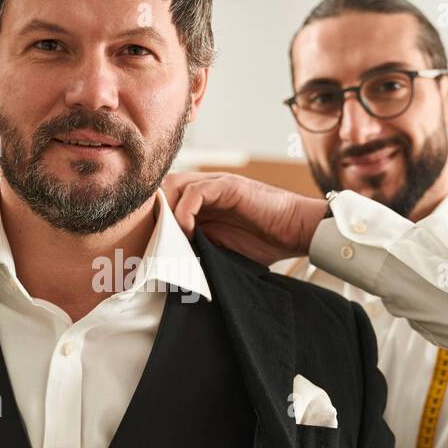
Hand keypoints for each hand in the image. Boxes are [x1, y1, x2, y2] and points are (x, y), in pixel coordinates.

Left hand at [164, 171, 328, 264]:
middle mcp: (207, 190)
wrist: (298, 231)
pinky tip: (191, 232)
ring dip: (168, 210)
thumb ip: (197, 246)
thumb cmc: (266, 243)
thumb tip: (169, 264)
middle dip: (155, 213)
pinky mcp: (229, 185)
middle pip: (165, 188)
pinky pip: (196, 191)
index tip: (150, 243)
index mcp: (204, 203)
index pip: (166, 200)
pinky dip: (186, 211)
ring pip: (175, 184)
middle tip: (155, 240)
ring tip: (171, 237)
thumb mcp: (222, 248)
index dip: (155, 218)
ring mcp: (218, 185)